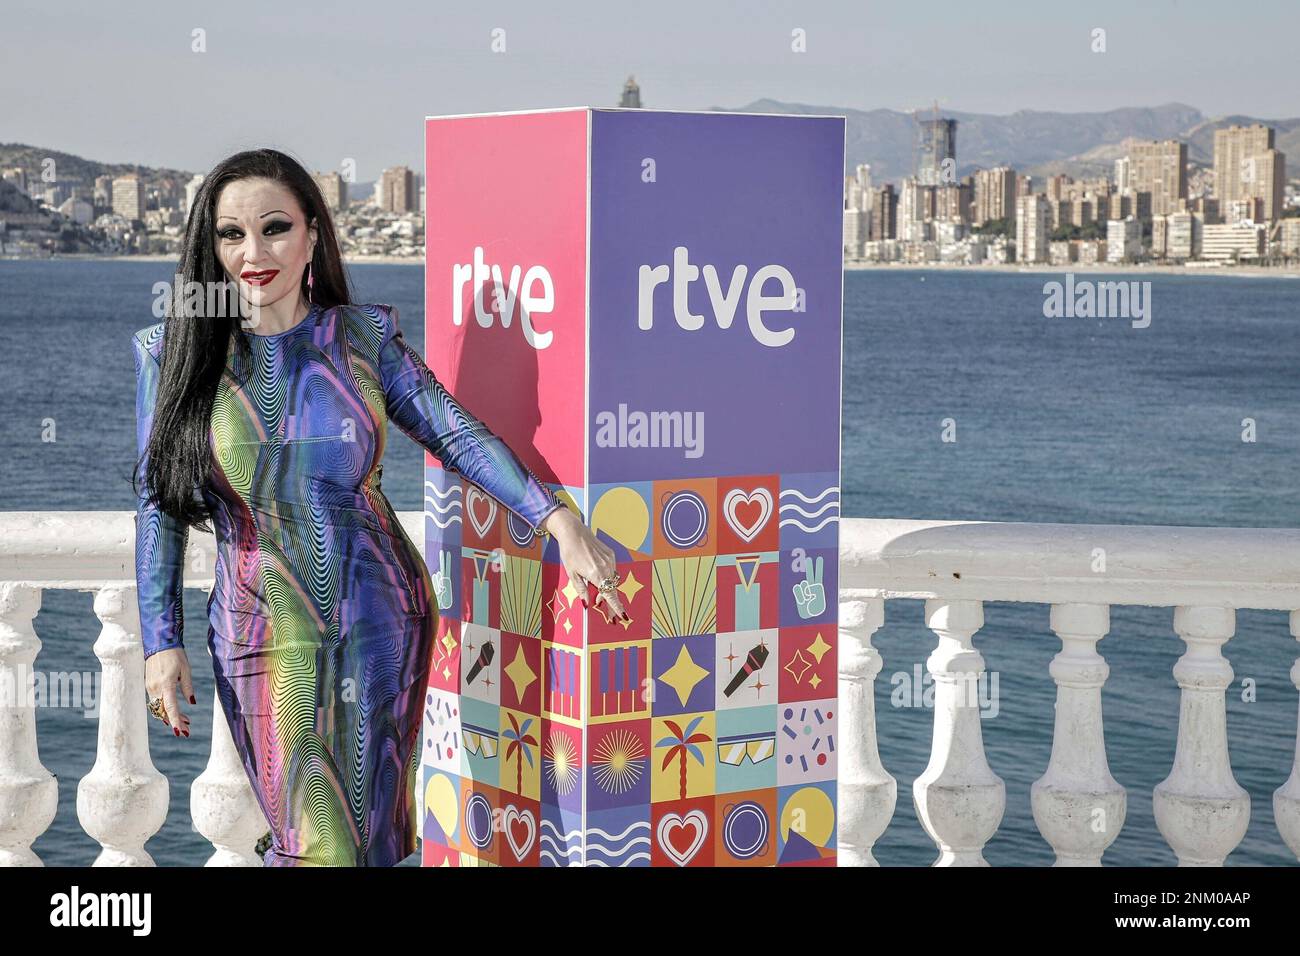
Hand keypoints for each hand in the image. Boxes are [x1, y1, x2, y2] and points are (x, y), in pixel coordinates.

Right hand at [145, 647, 193, 736]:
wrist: (158, 643)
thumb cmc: (175, 655)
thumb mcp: (186, 670)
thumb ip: (187, 687)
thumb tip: (191, 703)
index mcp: (166, 684)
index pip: (170, 707)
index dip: (175, 720)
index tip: (180, 732)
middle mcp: (155, 688)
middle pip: (164, 711)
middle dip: (175, 721)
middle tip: (187, 730)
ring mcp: (149, 687)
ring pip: (159, 708)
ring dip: (170, 716)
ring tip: (186, 721)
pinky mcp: (148, 685)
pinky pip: (156, 701)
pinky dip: (164, 708)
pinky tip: (175, 711)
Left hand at [543, 507, 629, 622]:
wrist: (573, 531)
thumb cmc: (569, 552)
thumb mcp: (572, 574)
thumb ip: (581, 590)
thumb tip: (586, 604)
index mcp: (596, 574)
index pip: (610, 595)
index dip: (617, 607)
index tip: (624, 616)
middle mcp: (606, 567)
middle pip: (613, 589)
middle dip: (611, 602)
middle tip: (608, 614)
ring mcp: (610, 560)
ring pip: (613, 580)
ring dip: (607, 589)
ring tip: (598, 596)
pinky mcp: (611, 554)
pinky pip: (612, 570)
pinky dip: (607, 577)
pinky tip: (598, 578)